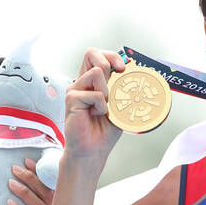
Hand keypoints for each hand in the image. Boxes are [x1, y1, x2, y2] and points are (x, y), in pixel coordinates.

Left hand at [7, 157, 53, 204]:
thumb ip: (41, 201)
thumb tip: (25, 181)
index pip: (51, 185)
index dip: (40, 172)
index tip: (28, 161)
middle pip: (45, 193)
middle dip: (30, 177)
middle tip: (15, 168)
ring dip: (24, 192)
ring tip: (11, 182)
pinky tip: (9, 204)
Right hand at [64, 47, 125, 166]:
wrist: (92, 151)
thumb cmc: (103, 132)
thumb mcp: (118, 106)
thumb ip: (121, 89)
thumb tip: (134, 73)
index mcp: (92, 82)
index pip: (97, 56)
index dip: (112, 56)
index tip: (123, 68)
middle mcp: (82, 83)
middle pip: (91, 53)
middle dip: (108, 61)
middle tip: (117, 77)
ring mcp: (75, 90)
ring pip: (96, 72)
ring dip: (107, 91)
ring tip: (104, 108)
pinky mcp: (72, 99)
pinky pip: (93, 93)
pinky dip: (101, 106)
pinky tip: (96, 115)